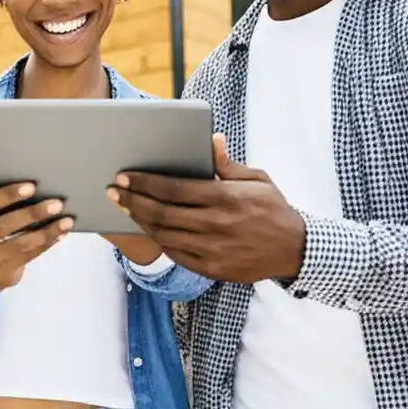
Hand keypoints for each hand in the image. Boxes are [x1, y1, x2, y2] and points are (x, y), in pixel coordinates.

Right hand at [0, 181, 73, 303]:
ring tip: (66, 220)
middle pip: (3, 226)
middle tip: (57, 204)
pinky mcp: (3, 275)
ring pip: (20, 244)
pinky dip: (47, 243)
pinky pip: (29, 256)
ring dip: (47, 231)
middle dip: (32, 214)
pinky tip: (60, 233)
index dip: (7, 195)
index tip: (32, 187)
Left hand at [106, 134, 305, 282]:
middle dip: (132, 201)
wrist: (294, 250)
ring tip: (125, 207)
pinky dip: (158, 240)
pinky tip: (148, 227)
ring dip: (140, 221)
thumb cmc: (272, 208)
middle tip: (113, 191)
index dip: (144, 182)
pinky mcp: (211, 268)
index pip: (174, 189)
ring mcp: (212, 250)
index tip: (124, 176)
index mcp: (224, 198)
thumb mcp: (256, 179)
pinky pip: (175, 254)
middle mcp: (215, 225)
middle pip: (161, 213)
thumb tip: (212, 139)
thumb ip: (228, 163)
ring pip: (164, 235)